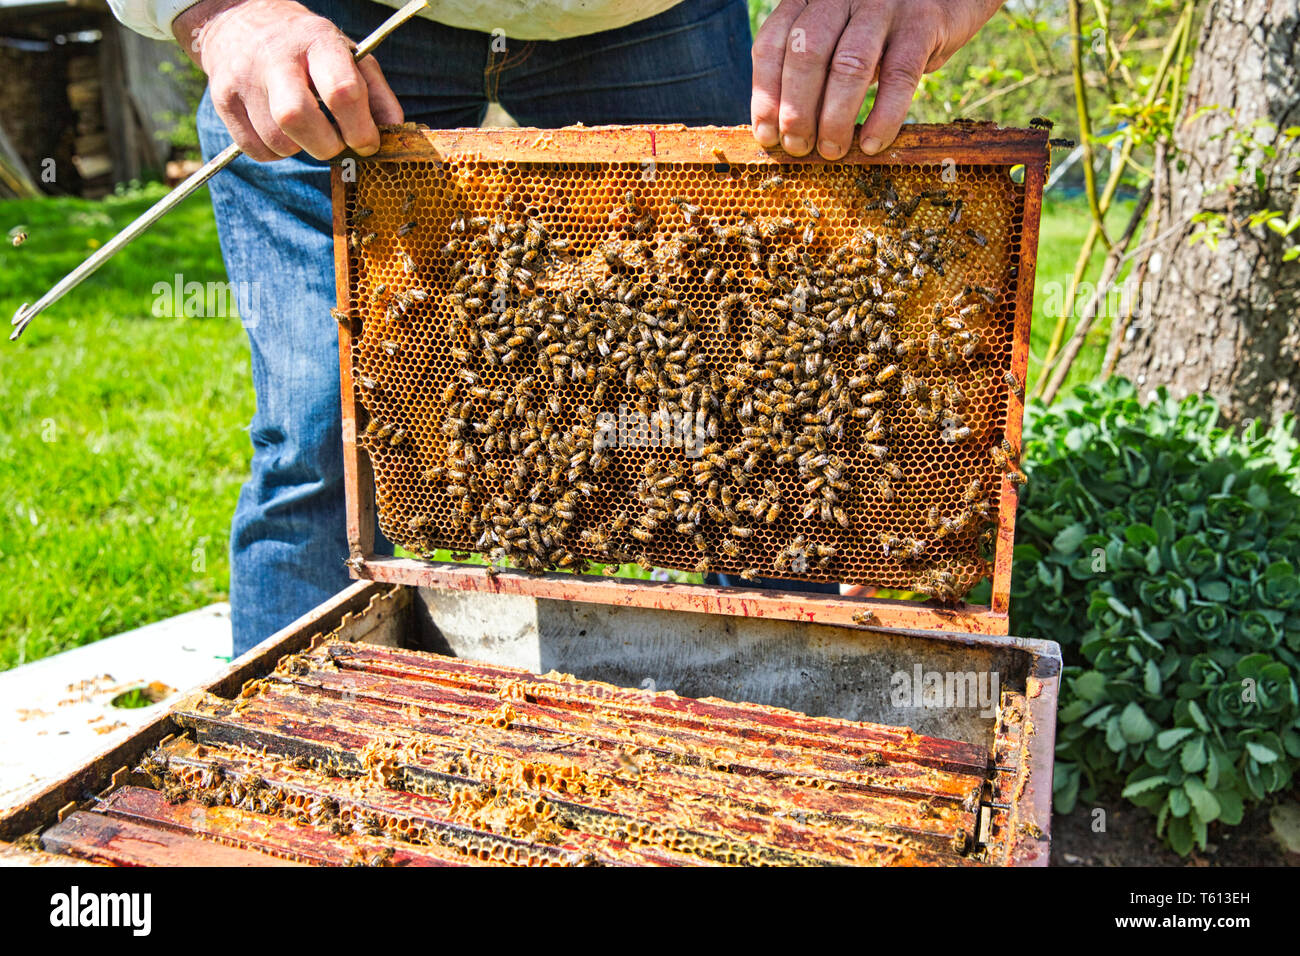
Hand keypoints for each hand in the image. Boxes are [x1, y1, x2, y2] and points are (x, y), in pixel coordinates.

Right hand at [174, 0, 403, 161]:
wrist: (240, 21)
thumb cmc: (309, 48)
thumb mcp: (349, 56)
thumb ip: (377, 94)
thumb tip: (396, 132)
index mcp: (317, 41)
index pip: (342, 91)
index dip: (360, 129)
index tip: (366, 142)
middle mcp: (276, 56)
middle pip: (297, 118)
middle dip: (326, 146)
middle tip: (335, 144)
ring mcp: (243, 78)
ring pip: (277, 142)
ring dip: (300, 149)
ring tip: (306, 130)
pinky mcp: (222, 100)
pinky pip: (256, 150)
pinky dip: (276, 152)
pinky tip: (282, 130)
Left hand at [751, 0, 1002, 158]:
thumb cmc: (885, 27)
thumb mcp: (841, 33)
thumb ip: (815, 66)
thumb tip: (786, 131)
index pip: (772, 43)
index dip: (766, 94)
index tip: (768, 136)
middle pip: (805, 54)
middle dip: (796, 109)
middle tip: (798, 147)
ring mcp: (883, 6)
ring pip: (848, 66)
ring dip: (835, 118)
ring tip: (832, 151)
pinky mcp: (922, 22)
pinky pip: (899, 75)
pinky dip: (884, 115)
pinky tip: (874, 143)